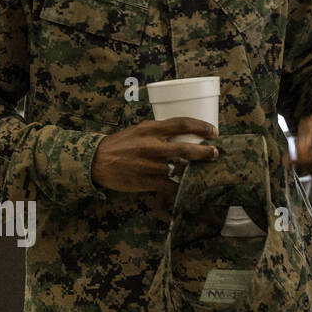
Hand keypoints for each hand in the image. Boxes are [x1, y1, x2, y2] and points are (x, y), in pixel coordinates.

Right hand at [91, 117, 218, 193]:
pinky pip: (170, 187)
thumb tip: (187, 132)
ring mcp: (149, 166)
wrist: (96, 161)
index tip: (213, 132)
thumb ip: (161, 130)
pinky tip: (191, 187)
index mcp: (150, 129)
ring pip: (180, 170)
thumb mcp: (140, 129)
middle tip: (215, 153)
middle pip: (185, 149)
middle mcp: (151, 147)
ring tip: (206, 170)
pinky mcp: (146, 182)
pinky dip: (182, 188)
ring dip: (195, 171)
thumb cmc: (121, 143)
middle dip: (205, 152)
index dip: (201, 127)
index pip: (181, 124)